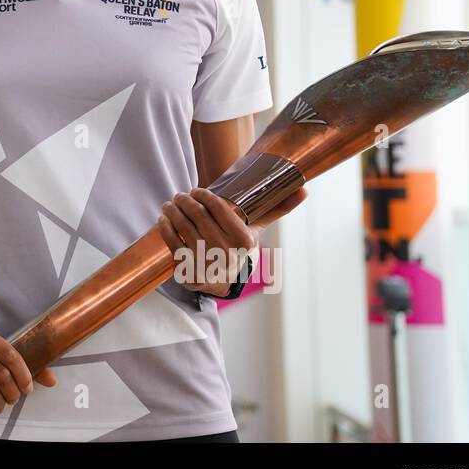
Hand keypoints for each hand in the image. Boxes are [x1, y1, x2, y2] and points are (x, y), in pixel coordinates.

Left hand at [158, 186, 302, 293]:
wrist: (224, 280)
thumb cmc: (238, 247)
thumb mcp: (257, 229)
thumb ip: (277, 209)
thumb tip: (305, 189)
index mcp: (243, 239)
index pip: (219, 207)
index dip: (204, 195)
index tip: (197, 190)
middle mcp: (225, 251)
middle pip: (198, 215)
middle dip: (185, 201)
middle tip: (180, 195)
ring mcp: (207, 263)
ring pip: (183, 227)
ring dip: (173, 210)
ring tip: (170, 203)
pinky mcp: (189, 271)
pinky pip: (173, 243)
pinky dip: (165, 228)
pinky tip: (164, 218)